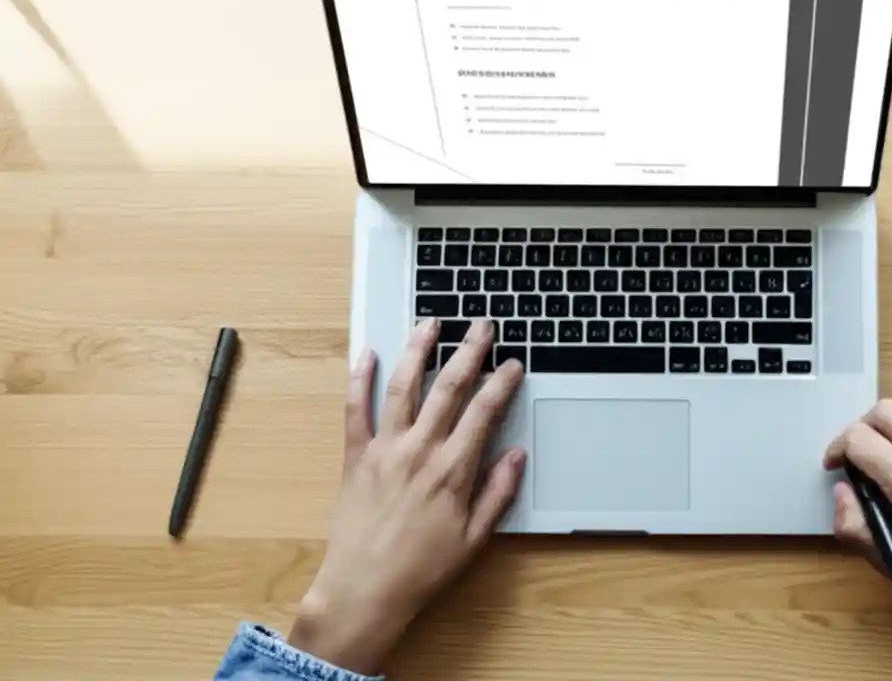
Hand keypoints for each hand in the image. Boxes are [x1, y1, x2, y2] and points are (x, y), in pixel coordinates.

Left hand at [288, 319, 526, 674]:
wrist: (364, 588)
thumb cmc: (422, 568)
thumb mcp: (475, 538)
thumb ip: (498, 492)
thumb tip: (517, 456)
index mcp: (453, 470)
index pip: (484, 412)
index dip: (502, 382)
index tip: (514, 363)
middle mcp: (419, 450)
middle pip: (448, 387)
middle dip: (469, 351)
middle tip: (482, 326)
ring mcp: (384, 449)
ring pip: (403, 386)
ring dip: (418, 350)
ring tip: (431, 323)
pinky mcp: (355, 456)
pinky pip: (355, 409)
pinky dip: (359, 378)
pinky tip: (367, 353)